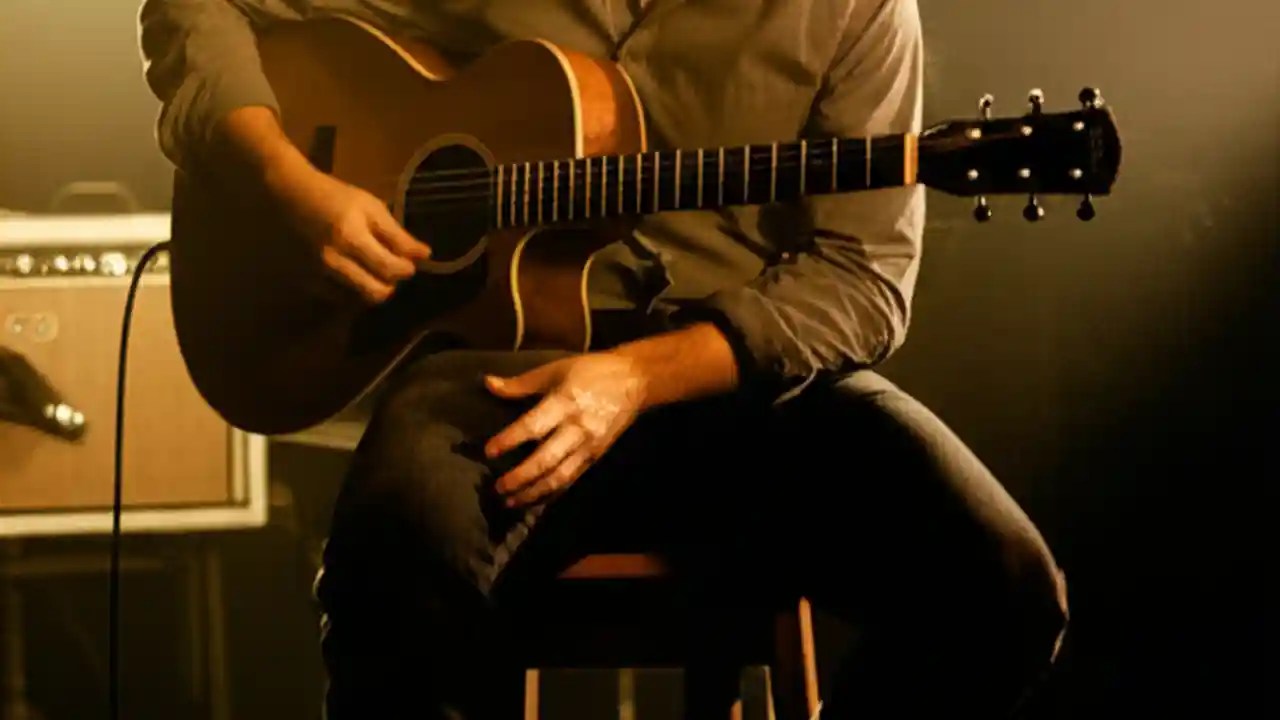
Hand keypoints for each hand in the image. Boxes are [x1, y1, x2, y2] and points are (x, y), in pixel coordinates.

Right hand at [269, 163, 431, 303]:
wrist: (295, 197)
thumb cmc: (338, 198)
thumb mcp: (372, 209)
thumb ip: (398, 236)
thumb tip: (425, 256)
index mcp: (351, 238)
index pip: (389, 269)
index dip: (406, 269)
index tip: (409, 261)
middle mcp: (334, 261)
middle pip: (376, 292)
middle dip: (391, 283)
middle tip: (391, 266)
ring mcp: (320, 274)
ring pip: (361, 298)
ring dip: (374, 287)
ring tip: (374, 268)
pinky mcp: (311, 281)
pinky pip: (342, 298)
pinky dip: (355, 291)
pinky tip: (356, 273)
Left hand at [483, 353, 650, 507]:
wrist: (635, 380)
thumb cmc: (591, 371)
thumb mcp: (555, 370)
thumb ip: (521, 383)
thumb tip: (488, 384)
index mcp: (565, 402)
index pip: (533, 426)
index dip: (510, 440)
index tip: (489, 451)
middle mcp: (577, 428)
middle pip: (546, 460)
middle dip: (520, 477)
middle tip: (498, 487)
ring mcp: (588, 446)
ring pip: (559, 476)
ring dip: (534, 492)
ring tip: (511, 502)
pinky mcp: (596, 456)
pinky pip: (572, 479)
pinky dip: (553, 492)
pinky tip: (536, 500)